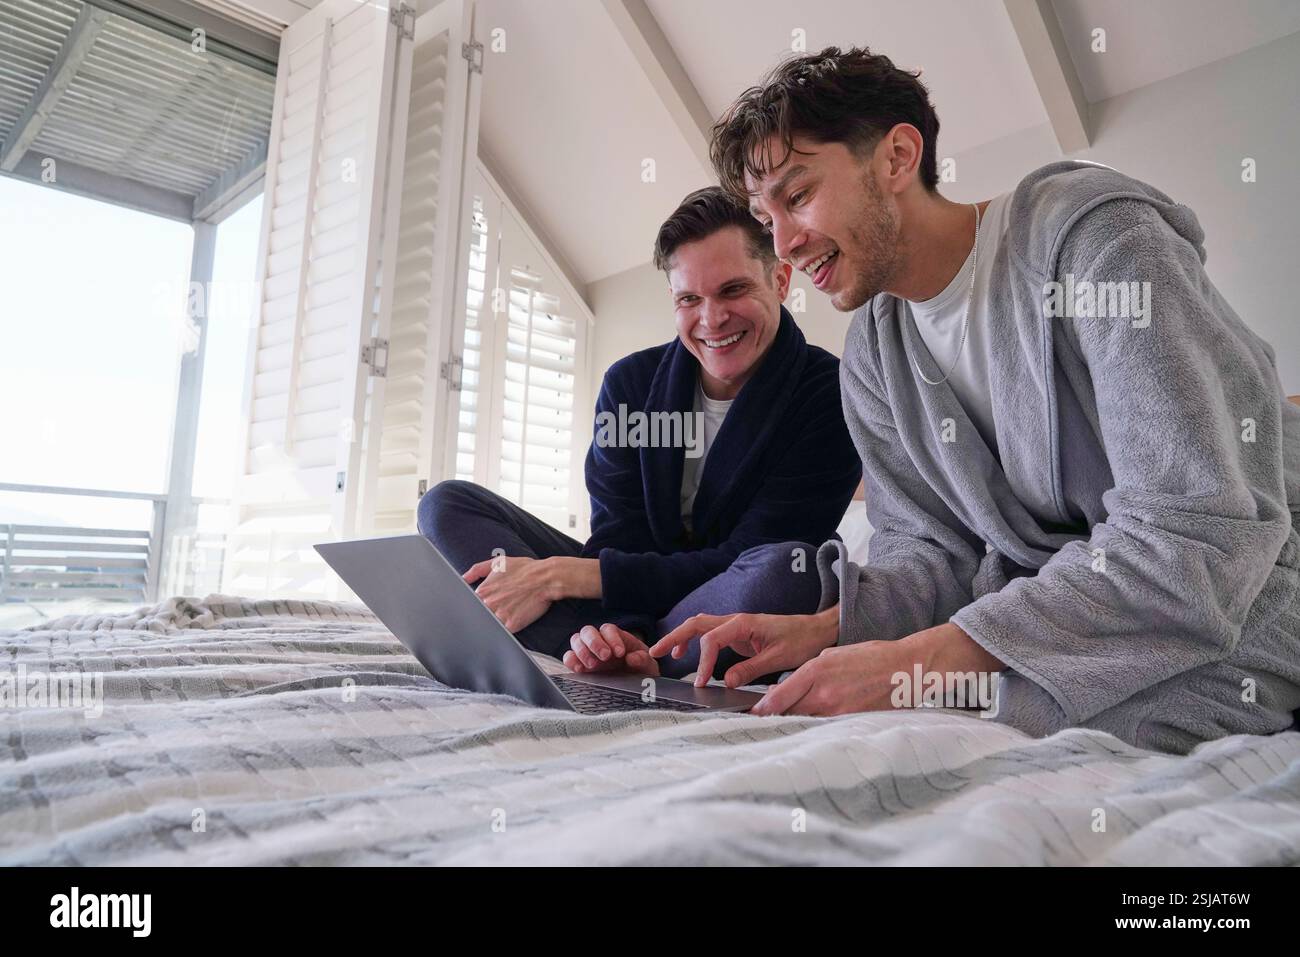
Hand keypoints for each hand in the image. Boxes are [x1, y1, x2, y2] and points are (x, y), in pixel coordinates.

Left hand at [462, 555, 552, 632]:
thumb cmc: (525, 569)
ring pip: (490, 625)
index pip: (472, 605)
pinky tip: (513, 623)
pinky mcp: (512, 626)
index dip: (479, 606)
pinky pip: (504, 633)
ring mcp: (499, 616)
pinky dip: (506, 631)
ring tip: (508, 616)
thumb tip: (464, 578)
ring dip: (495, 623)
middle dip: (488, 615)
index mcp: (482, 591)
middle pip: (480, 616)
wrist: (545, 579)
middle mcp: (488, 604)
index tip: (488, 605)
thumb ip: (477, 569)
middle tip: (501, 609)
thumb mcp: (499, 563)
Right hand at [563, 624, 658, 675]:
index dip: (612, 639)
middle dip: (595, 642)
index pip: (608, 629)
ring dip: (582, 651)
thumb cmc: (641, 672)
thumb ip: (643, 660)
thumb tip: (632, 658)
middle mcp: (599, 641)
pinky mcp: (579, 665)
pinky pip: (569, 657)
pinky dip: (571, 660)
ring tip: (592, 665)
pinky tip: (580, 669)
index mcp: (616, 637)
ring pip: (576, 640)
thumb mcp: (647, 666)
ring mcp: (587, 652)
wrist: (636, 688)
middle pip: (588, 631)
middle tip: (605, 657)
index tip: (620, 653)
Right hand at [648, 609, 838, 688]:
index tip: (698, 682)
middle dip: (675, 636)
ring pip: (701, 626)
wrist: (817, 629)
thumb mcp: (779, 658)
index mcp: (744, 623)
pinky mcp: (738, 634)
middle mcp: (736, 620)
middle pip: (697, 624)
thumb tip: (724, 682)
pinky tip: (687, 653)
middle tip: (655, 653)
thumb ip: (751, 669)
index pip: (712, 640)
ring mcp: (736, 626)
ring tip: (665, 653)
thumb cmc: (801, 640)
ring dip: (681, 637)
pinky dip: (695, 642)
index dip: (701, 661)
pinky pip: (710, 635)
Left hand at [750, 639, 909, 715]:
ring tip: (783, 729)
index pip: (778, 697)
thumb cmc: (870, 657)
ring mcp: (838, 710)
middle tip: (762, 724)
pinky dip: (816, 729)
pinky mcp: (852, 721)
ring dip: (794, 724)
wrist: (905, 667)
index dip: (761, 709)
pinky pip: (826, 728)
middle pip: (788, 713)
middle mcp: (823, 693)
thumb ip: (808, 672)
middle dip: (775, 718)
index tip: (751, 714)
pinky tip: (812, 731)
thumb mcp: (832, 656)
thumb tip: (787, 687)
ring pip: (806, 722)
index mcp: (815, 671)